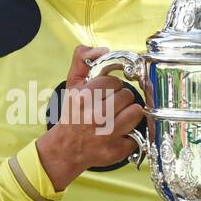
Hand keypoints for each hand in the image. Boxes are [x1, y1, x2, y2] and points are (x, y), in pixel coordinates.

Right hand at [36, 44, 144, 189]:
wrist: (65, 149)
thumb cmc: (72, 115)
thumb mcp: (72, 85)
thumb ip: (82, 60)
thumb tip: (102, 49)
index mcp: (83, 98)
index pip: (113, 82)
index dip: (111, 87)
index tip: (105, 94)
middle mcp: (95, 116)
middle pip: (126, 96)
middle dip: (120, 100)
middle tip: (111, 107)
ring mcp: (106, 135)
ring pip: (135, 113)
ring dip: (129, 115)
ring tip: (118, 118)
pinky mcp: (115, 151)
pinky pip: (136, 136)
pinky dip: (129, 137)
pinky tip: (117, 136)